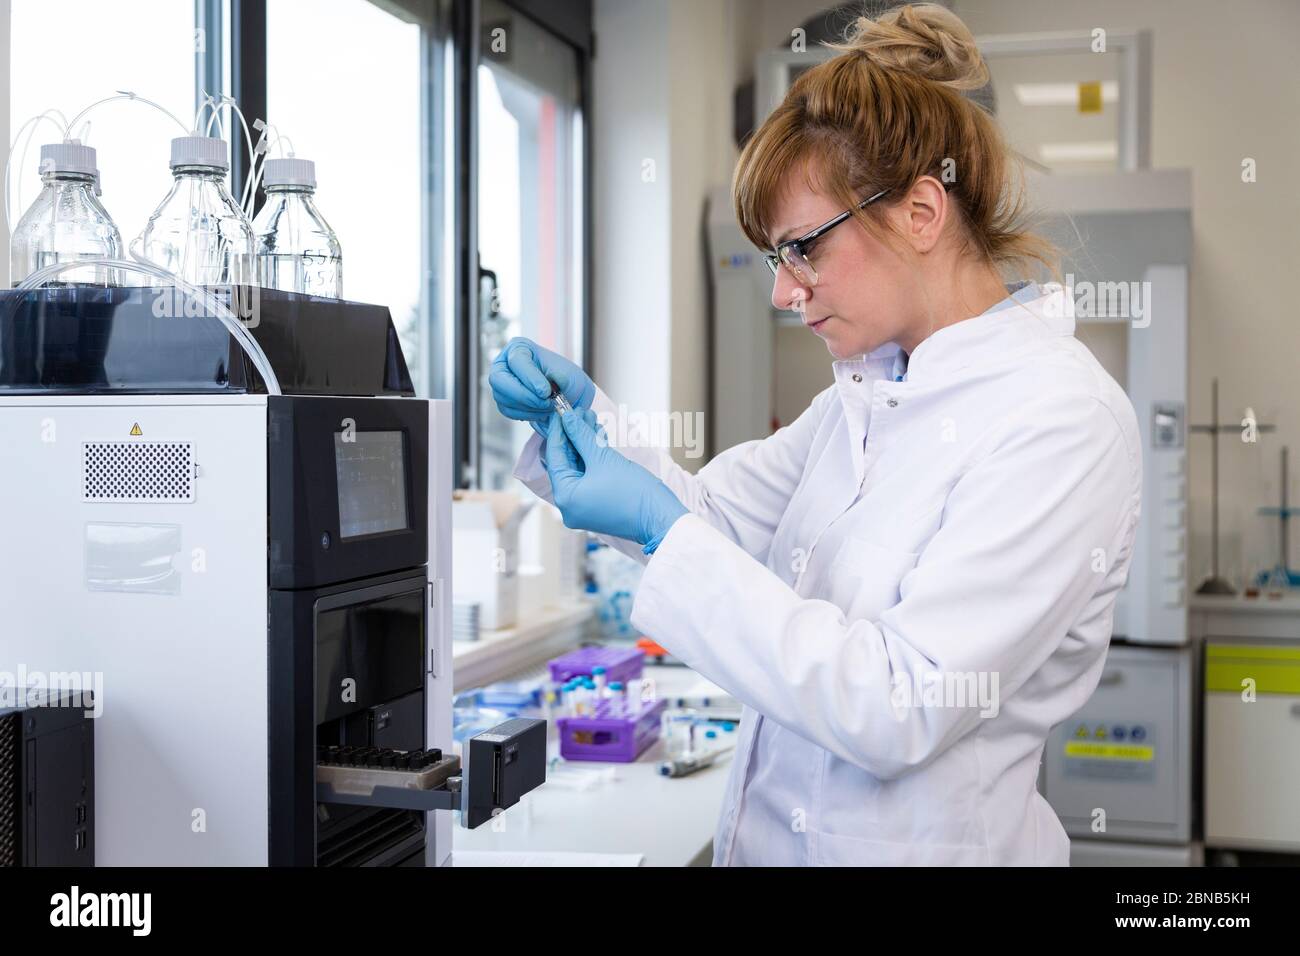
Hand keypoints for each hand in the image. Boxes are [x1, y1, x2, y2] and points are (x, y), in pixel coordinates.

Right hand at [489, 337, 594, 434]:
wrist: (567, 395)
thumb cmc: (566, 379)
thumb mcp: (569, 374)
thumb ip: (559, 377)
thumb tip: (546, 387)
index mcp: (519, 348)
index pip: (517, 360)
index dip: (530, 378)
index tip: (546, 392)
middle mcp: (504, 364)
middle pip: (499, 380)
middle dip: (524, 396)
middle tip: (545, 403)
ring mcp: (501, 383)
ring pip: (503, 397)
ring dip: (528, 407)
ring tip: (548, 407)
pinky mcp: (503, 400)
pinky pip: (507, 410)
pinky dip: (526, 414)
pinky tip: (541, 411)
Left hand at [543, 410, 687, 553]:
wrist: (661, 518)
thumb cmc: (633, 493)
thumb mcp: (603, 458)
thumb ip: (582, 436)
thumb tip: (568, 418)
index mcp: (565, 497)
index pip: (555, 457)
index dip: (559, 431)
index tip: (561, 411)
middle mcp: (569, 505)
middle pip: (566, 462)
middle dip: (574, 435)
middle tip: (579, 412)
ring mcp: (583, 506)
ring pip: (578, 468)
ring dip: (584, 443)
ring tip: (591, 418)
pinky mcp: (596, 504)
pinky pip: (589, 476)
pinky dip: (592, 458)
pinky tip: (598, 437)